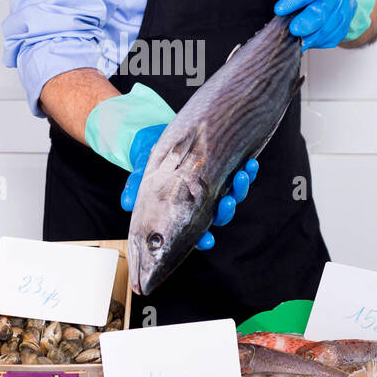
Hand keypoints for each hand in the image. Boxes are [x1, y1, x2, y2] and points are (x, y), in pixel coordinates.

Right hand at [121, 129, 259, 249]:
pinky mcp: (226, 168)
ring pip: (234, 196)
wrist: (161, 136)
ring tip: (241, 176)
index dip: (202, 240)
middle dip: (226, 211)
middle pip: (219, 215)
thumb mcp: (142, 174)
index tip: (207, 241)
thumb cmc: (151, 161)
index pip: (196, 233)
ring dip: (240, 190)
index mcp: (184, 212)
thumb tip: (127, 203)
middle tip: (227, 201)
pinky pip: (241, 174)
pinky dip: (249, 171)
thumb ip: (135, 189)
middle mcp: (203, 202)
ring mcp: (217, 186)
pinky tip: (250, 165)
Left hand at [273, 0, 355, 49]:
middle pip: (321, 13)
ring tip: (296, 37)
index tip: (279, 9)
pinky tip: (307, 39)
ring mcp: (344, 14)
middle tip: (292, 29)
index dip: (294, 1)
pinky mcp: (344, 30)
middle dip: (305, 23)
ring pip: (324, 31)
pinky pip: (328, 40)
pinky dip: (315, 42)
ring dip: (308, 36)